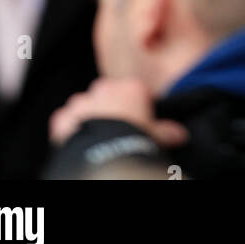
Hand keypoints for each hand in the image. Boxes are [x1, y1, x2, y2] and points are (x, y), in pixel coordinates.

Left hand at [49, 77, 186, 147]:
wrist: (104, 155)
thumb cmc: (134, 141)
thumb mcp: (156, 137)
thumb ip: (167, 131)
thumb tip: (181, 134)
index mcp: (131, 89)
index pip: (135, 93)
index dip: (135, 108)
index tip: (136, 122)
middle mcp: (105, 89)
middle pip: (107, 94)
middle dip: (109, 107)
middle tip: (114, 129)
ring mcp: (82, 101)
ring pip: (84, 105)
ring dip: (88, 116)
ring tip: (95, 137)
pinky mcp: (63, 117)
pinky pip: (65, 119)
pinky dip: (68, 128)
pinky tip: (76, 140)